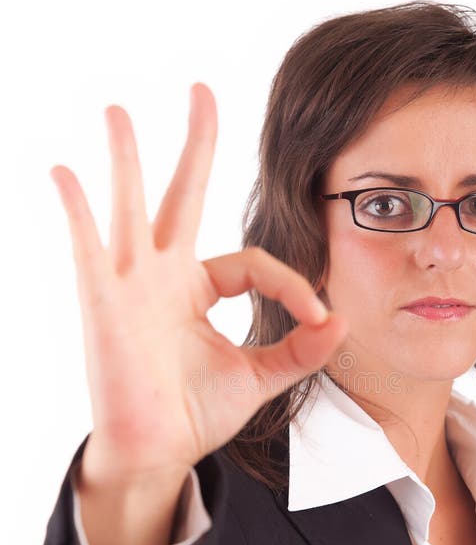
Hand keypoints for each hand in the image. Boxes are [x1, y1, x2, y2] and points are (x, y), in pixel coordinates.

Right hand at [51, 84, 346, 480]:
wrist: (156, 453)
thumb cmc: (195, 414)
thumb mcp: (258, 377)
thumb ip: (300, 350)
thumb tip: (342, 321)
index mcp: (200, 290)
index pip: (254, 263)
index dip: (291, 283)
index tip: (318, 316)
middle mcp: (164, 276)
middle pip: (183, 196)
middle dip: (196, 146)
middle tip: (202, 91)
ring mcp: (131, 284)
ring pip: (132, 207)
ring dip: (127, 159)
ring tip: (119, 111)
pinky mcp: (104, 302)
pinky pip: (89, 247)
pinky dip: (77, 210)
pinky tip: (64, 173)